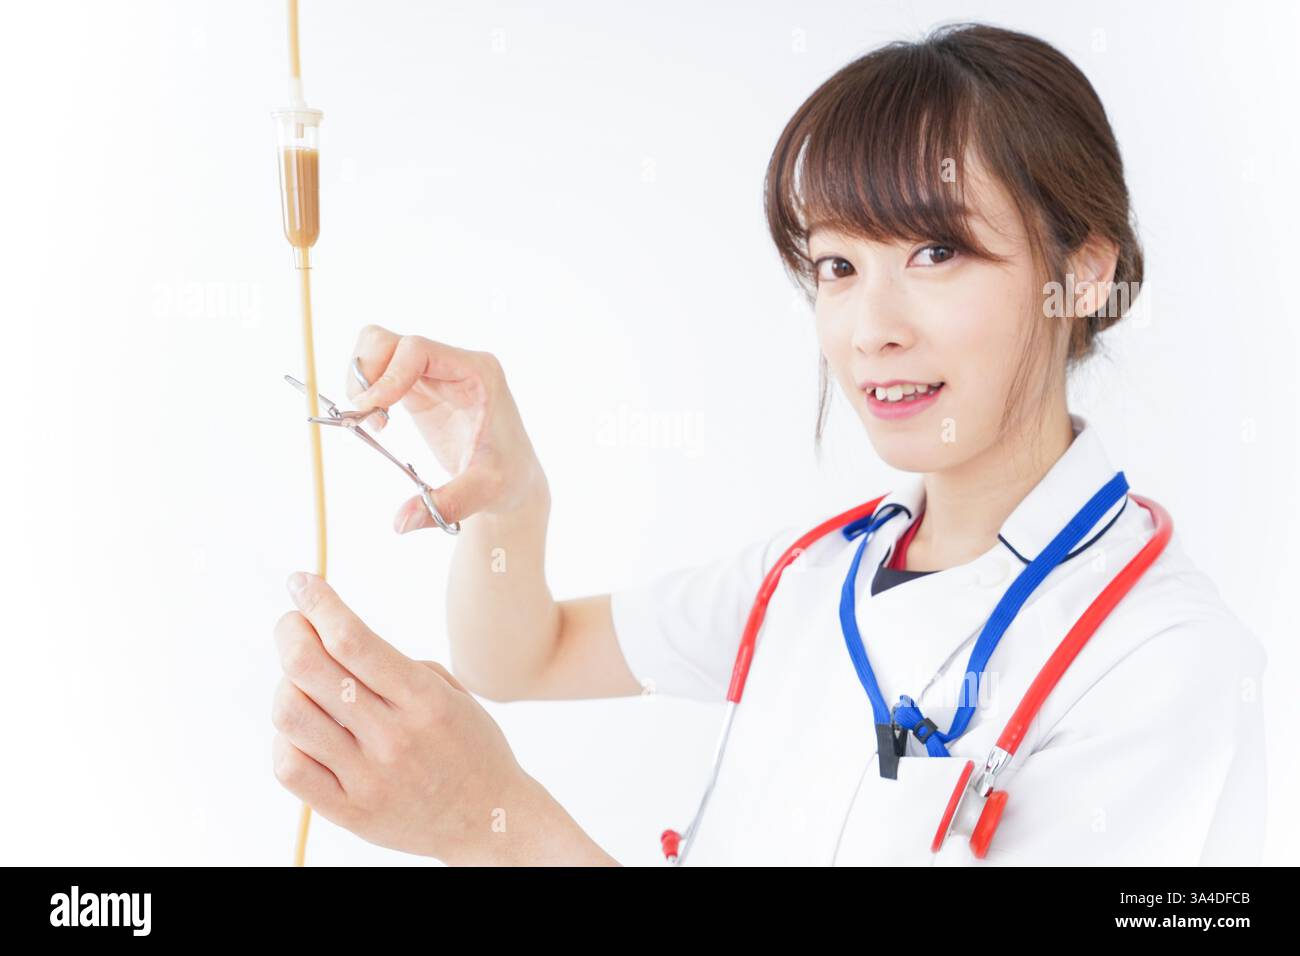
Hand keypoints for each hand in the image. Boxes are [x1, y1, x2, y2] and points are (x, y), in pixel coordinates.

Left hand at [271, 571, 615, 865]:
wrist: (491, 819)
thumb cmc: (471, 746)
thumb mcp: (450, 693)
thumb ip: (395, 666)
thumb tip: (332, 635)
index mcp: (424, 698)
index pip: (352, 639)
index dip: (318, 603)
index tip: (300, 583)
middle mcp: (392, 736)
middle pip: (310, 668)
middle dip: (291, 632)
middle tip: (294, 625)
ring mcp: (367, 777)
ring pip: (291, 714)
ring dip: (287, 685)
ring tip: (303, 683)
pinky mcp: (350, 811)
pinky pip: (290, 767)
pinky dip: (286, 738)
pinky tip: (305, 730)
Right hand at [346, 325, 548, 532]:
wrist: (513, 479)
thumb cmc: (507, 478)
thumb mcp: (484, 491)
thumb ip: (447, 502)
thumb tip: (401, 522)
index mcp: (478, 372)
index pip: (419, 349)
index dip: (387, 375)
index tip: (370, 412)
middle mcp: (454, 363)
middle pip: (391, 340)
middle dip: (367, 375)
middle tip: (366, 418)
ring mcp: (435, 372)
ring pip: (379, 348)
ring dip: (362, 380)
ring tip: (371, 421)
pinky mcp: (419, 386)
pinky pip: (379, 369)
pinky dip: (366, 391)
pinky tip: (378, 423)